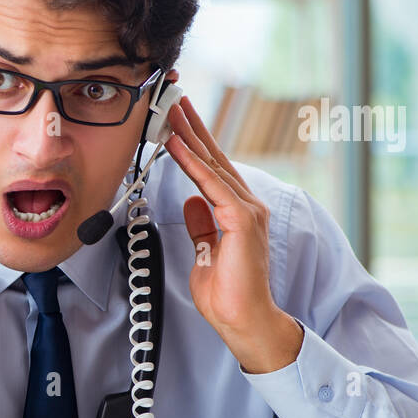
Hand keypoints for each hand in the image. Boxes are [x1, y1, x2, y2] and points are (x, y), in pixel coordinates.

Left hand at [165, 97, 302, 373]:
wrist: (244, 320)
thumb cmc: (227, 294)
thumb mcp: (205, 252)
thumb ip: (202, 225)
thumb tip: (192, 201)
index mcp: (236, 211)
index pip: (212, 168)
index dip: (194, 142)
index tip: (177, 119)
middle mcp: (246, 205)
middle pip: (214, 157)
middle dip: (192, 127)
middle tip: (174, 98)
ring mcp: (246, 211)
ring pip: (212, 165)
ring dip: (189, 136)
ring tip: (170, 111)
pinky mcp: (242, 221)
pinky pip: (212, 185)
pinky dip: (192, 164)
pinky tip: (176, 145)